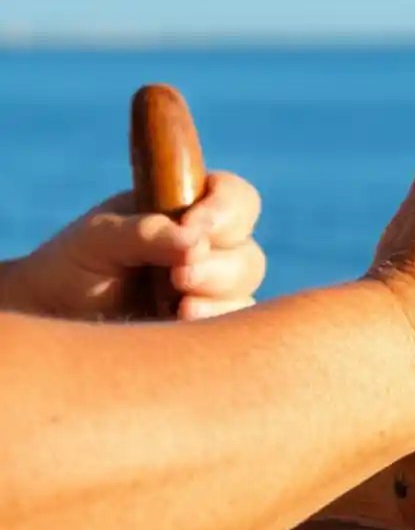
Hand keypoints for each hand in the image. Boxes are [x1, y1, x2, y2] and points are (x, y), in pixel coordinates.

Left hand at [1, 172, 264, 320]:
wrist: (52, 317)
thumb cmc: (73, 266)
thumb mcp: (99, 238)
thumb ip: (144, 232)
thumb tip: (193, 240)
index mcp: (187, 210)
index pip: (234, 200)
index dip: (225, 211)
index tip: (195, 226)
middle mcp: (209, 249)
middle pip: (247, 252)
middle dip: (219, 265)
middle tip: (179, 277)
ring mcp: (213, 291)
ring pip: (245, 291)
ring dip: (217, 296)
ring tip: (178, 308)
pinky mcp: (209, 328)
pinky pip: (235, 327)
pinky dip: (214, 322)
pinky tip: (180, 322)